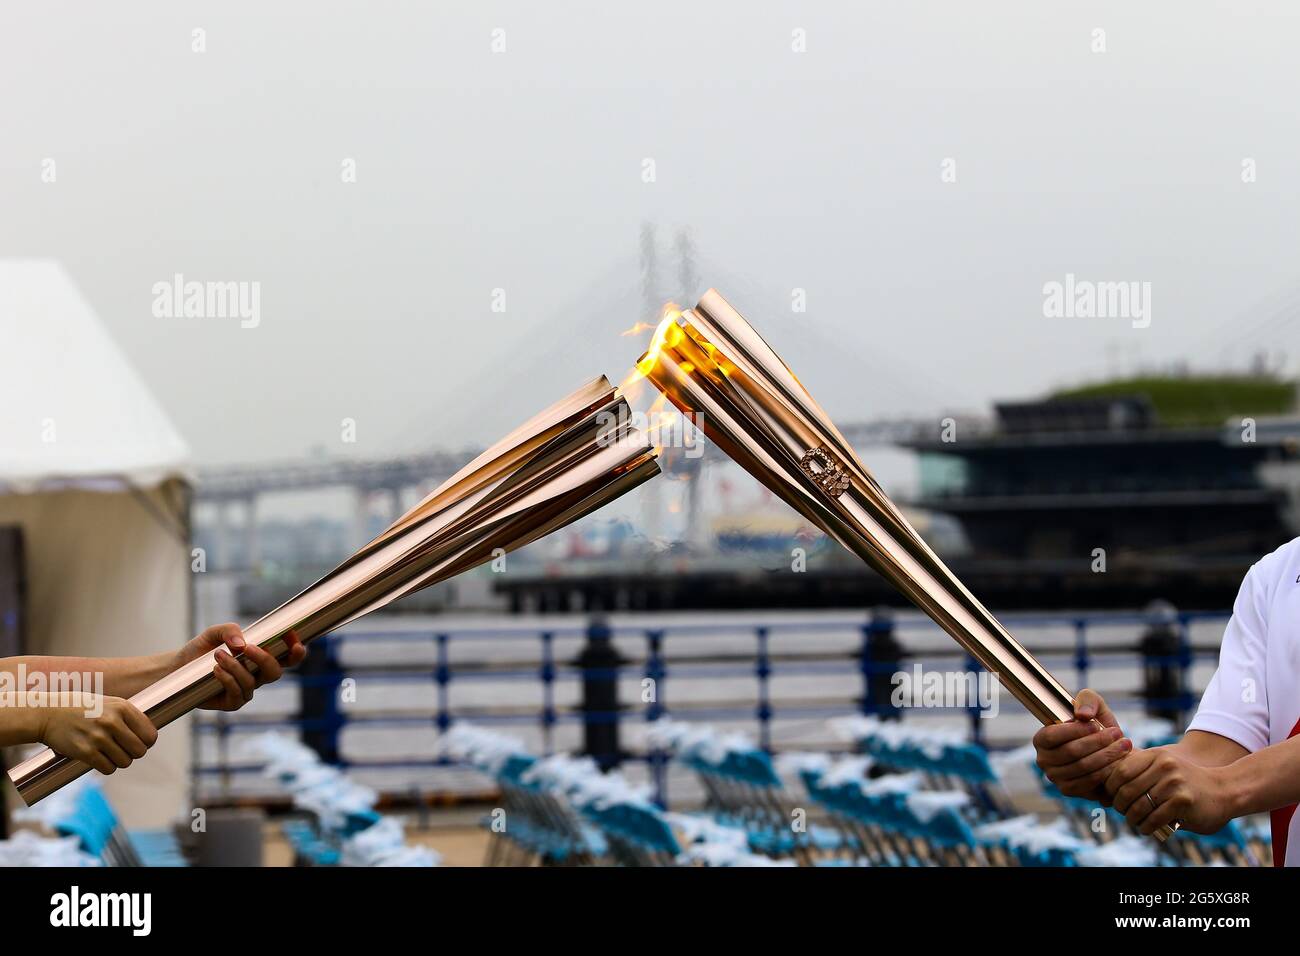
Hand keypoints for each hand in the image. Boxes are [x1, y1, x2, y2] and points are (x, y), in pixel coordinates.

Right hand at [40, 696, 157, 775]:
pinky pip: (108, 769)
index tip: (138, 743)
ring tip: (108, 752)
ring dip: (118, 761)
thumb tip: (150, 737)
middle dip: (133, 753)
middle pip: (139, 751)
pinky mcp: (85, 752)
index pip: (150, 735)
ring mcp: (98, 737)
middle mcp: (112, 722)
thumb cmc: (83, 709)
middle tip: (121, 749)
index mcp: (122, 708)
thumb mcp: (110, 704)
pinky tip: (99, 758)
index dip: (146, 742)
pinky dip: (106, 767)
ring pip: (125, 762)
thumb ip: (130, 717)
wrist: (48, 714)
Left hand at [176, 623, 306, 711]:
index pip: (287, 657)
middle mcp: (257, 676)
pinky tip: (215, 669)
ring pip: (252, 682)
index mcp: (260, 658)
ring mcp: (245, 690)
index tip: (293, 638)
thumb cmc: (200, 650)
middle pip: (276, 672)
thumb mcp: (213, 633)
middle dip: (265, 659)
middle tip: (248, 648)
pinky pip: (238, 694)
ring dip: (236, 667)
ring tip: (218, 655)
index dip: (296, 651)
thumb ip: (229, 630)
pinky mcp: (231, 702)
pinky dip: (227, 679)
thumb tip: (241, 644)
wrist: (177, 667)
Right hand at [1032, 688, 1132, 802]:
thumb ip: (1087, 701)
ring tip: (1124, 745)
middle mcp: (1043, 760)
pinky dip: (1105, 771)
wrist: (1110, 751)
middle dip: (1098, 742)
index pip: (1052, 735)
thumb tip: (1082, 715)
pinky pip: (1088, 782)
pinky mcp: (1068, 790)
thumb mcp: (1094, 706)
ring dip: (1106, 756)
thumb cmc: (1098, 727)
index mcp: (1041, 739)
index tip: (1096, 724)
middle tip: (1119, 734)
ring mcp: (1054, 777)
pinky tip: (1118, 761)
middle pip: (1071, 752)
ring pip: (1082, 767)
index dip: (1074, 730)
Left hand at [1103, 746, 1236, 835]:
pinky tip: (1146, 829)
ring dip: (1132, 819)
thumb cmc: (1186, 783)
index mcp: (1155, 755)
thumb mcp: (1163, 768)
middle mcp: (1164, 766)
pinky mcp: (1183, 801)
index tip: (1112, 797)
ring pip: (1138, 806)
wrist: (1225, 791)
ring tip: (1134, 822)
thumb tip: (1104, 793)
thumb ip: (1139, 774)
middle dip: (1120, 806)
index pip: (1120, 771)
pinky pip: (1154, 818)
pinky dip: (1146, 827)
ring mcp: (1174, 782)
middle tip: (1123, 813)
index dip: (1111, 787)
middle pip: (1126, 790)